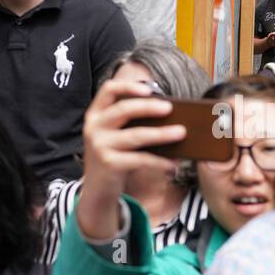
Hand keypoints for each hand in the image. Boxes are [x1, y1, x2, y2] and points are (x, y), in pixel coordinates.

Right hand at [76, 78, 185, 239]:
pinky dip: (160, 161)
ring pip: (135, 135)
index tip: (149, 90)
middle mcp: (94, 127)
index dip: (128, 86)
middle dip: (148, 107)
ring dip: (161, 134)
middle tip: (170, 108)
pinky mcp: (109, 164)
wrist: (98, 188)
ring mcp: (100, 146)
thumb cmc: (114, 155)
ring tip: (181, 133)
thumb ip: (130, 121)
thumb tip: (168, 112)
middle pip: (123, 110)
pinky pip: (140, 159)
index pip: (108, 90)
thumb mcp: (114, 135)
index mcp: (95, 114)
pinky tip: (173, 163)